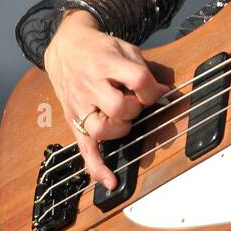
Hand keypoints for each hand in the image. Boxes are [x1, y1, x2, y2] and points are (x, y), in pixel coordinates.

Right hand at [44, 10, 171, 190]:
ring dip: (120, 130)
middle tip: (135, 103)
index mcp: (106, 63)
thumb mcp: (125, 50)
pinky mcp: (73, 120)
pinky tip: (110, 181)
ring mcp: (80, 105)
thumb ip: (144, 71)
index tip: (155, 92)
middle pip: (119, 108)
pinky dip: (98, 168)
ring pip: (101, 130)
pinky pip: (85, 148)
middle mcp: (90, 86)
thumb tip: (164, 92)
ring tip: (123, 120)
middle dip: (135, 109)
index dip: (153, 90)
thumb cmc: (99, 49)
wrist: (66, 49)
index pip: (138, 80)